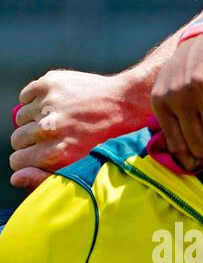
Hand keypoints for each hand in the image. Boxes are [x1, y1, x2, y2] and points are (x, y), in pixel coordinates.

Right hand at [9, 69, 145, 188]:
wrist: (127, 104)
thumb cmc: (108, 141)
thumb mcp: (85, 166)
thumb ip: (49, 177)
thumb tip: (15, 179)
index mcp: (59, 152)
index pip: (18, 161)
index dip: (26, 161)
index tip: (35, 157)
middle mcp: (51, 128)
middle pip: (17, 140)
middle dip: (29, 142)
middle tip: (50, 139)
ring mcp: (48, 104)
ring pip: (20, 118)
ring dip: (33, 121)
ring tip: (56, 122)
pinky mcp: (48, 84)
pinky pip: (25, 97)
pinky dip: (35, 102)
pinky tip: (54, 107)